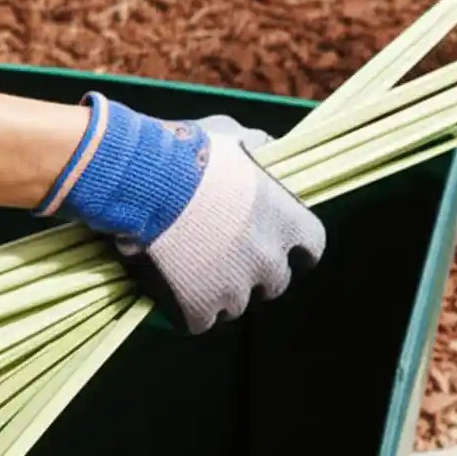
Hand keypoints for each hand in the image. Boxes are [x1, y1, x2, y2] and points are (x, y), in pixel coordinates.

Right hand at [36, 91, 325, 333]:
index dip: (295, 248)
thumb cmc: (190, 153)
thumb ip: (256, 146)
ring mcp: (234, 290)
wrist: (144, 182)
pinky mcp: (198, 310)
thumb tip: (266, 146)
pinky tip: (171, 289)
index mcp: (287, 221)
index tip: (279, 244)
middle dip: (254, 272)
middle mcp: (268, 261)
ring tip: (189, 267)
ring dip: (219, 290)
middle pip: (274, 282)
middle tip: (224, 255)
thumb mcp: (232, 134)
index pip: (312, 248)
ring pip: (235, 304)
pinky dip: (187, 310)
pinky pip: (199, 321)